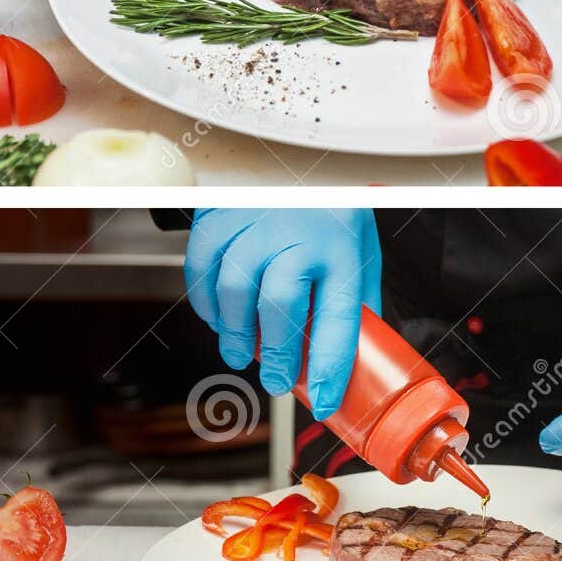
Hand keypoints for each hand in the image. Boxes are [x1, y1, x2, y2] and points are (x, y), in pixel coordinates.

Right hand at [183, 209, 382, 418]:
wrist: (299, 160)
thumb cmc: (332, 215)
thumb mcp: (360, 253)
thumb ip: (354, 303)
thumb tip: (353, 363)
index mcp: (343, 246)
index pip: (338, 316)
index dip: (328, 366)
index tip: (322, 400)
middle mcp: (300, 231)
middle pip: (278, 305)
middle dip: (273, 355)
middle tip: (273, 380)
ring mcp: (256, 219)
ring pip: (233, 289)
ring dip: (233, 333)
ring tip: (240, 352)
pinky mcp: (221, 213)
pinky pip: (201, 266)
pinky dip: (205, 302)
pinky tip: (218, 317)